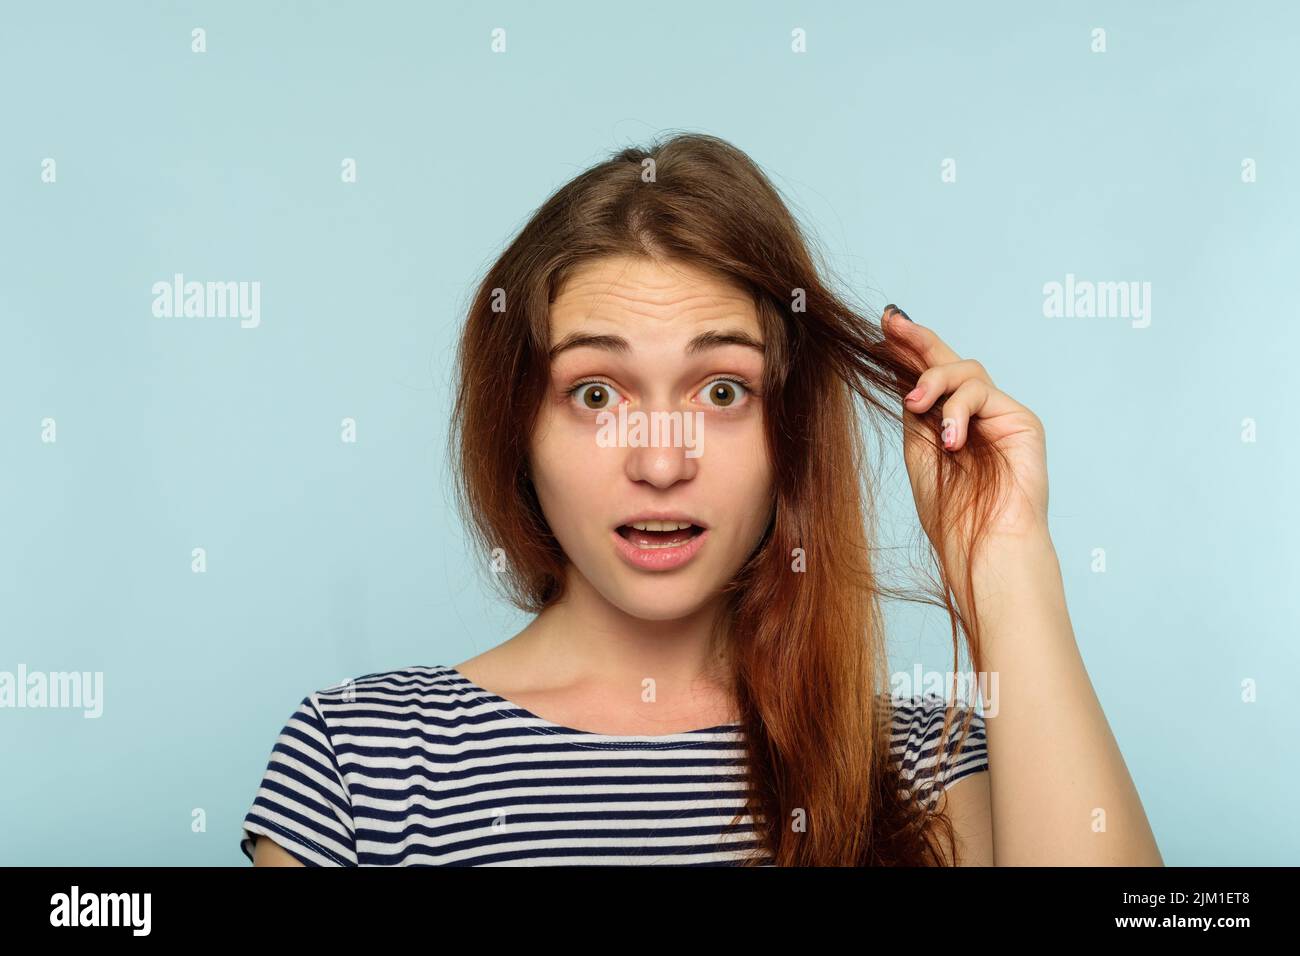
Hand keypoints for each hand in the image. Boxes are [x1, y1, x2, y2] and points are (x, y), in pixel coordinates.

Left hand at [883, 305, 1050, 578]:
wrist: (984, 546)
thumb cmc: (952, 514)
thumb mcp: (920, 454)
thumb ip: (918, 415)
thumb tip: (905, 376)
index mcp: (946, 425)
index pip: (927, 378)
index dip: (906, 351)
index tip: (880, 330)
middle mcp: (974, 416)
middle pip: (948, 362)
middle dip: (917, 339)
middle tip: (891, 323)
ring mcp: (999, 416)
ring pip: (964, 370)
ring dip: (933, 380)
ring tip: (915, 404)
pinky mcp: (1022, 420)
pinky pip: (983, 393)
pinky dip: (959, 410)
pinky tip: (950, 438)